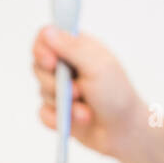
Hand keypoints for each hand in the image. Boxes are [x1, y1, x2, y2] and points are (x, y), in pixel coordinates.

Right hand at [31, 25, 144, 159]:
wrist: (125, 131)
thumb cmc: (117, 95)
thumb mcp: (97, 66)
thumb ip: (71, 48)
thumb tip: (47, 31)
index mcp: (77, 48)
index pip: (46, 37)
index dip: (42, 49)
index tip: (51, 62)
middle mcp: (67, 66)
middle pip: (38, 65)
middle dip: (54, 83)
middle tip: (77, 92)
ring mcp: (62, 89)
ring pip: (42, 91)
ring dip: (65, 105)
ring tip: (86, 113)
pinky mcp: (59, 111)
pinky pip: (43, 113)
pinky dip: (57, 119)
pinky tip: (76, 122)